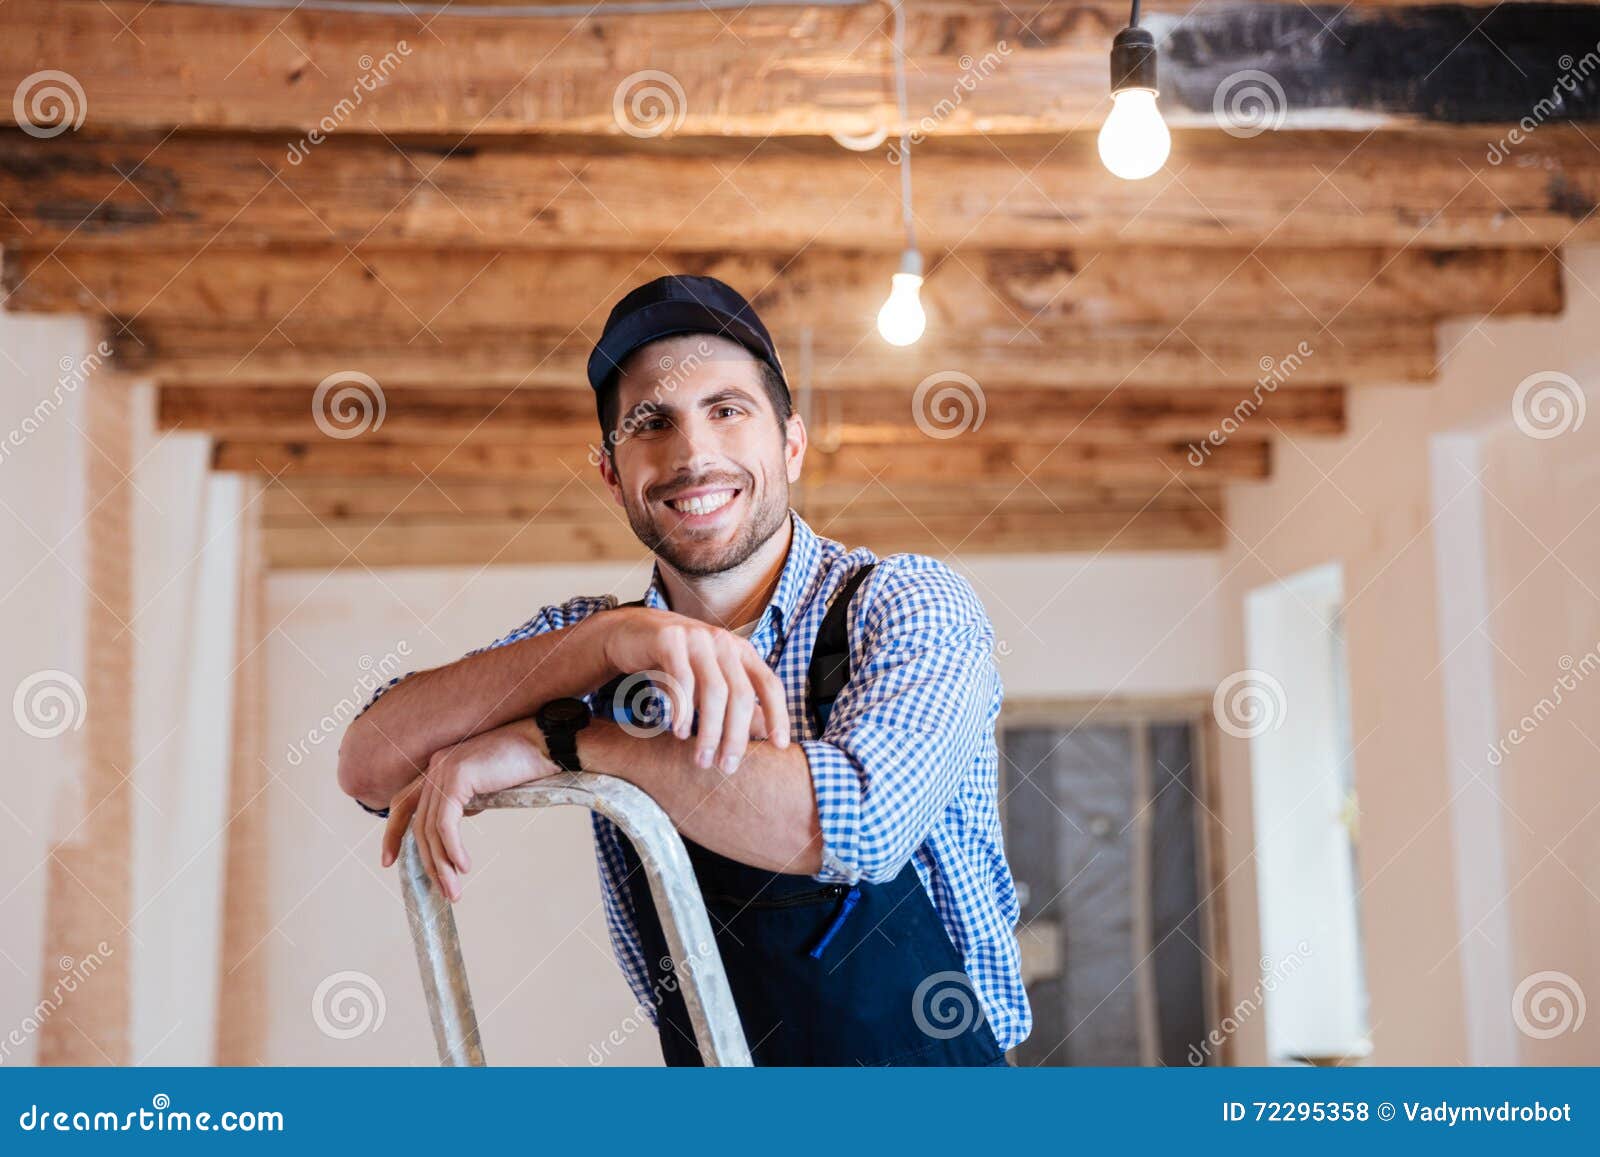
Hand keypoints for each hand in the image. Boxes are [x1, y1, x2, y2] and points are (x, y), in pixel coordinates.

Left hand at [380, 721, 558, 900]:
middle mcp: (436, 766)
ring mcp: (444, 769)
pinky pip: (447, 824)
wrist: (545, 743)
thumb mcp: (485, 787)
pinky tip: (464, 866)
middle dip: (427, 861)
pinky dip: (453, 849)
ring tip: (455, 889)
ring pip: (431, 828)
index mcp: (439, 768)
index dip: (393, 834)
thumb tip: (453, 828)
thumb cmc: (522, 765)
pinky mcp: (458, 777)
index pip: (404, 804)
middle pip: (417, 823)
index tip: (388, 861)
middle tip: (441, 890)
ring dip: (442, 864)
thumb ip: (465, 802)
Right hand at [600, 605, 789, 773]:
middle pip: (741, 694)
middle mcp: (724, 642)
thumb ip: (736, 703)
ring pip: (713, 690)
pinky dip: (682, 709)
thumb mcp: (711, 680)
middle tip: (726, 766)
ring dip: (709, 730)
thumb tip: (763, 732)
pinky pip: (681, 679)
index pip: (769, 684)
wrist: (632, 632)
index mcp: (741, 652)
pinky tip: (678, 731)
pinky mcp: (669, 639)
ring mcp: (697, 638)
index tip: (779, 745)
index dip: (777, 714)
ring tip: (701, 758)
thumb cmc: (677, 662)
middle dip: (735, 735)